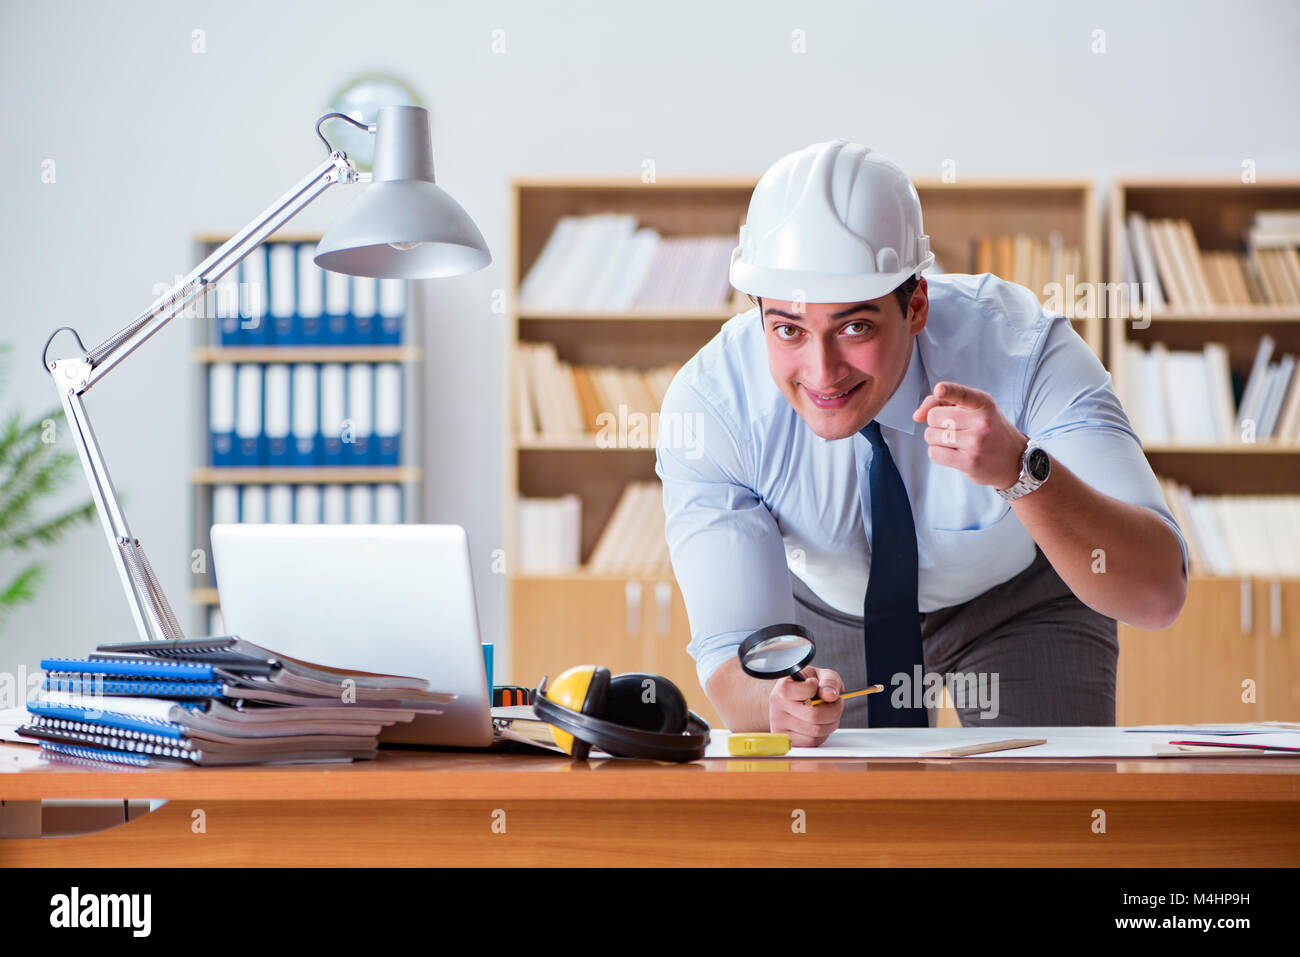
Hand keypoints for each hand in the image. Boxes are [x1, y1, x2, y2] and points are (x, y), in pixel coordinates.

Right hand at [768, 666, 843, 746]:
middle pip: (814, 716)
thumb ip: (828, 681)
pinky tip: (819, 724)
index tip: (815, 685)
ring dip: (830, 723)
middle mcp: (777, 707)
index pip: (807, 691)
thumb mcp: (819, 675)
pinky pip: (813, 742)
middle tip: (835, 704)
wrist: (791, 698)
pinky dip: (822, 734)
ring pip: (816, 731)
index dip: (818, 688)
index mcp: (782, 687)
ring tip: (828, 713)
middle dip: (833, 710)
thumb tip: (830, 695)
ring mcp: (780, 725)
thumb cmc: (806, 685)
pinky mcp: (787, 739)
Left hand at [912, 381, 1027, 489]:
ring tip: (954, 440)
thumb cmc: (989, 430)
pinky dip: (938, 452)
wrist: (1015, 460)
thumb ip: (943, 402)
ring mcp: (975, 443)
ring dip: (935, 439)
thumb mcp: (975, 409)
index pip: (961, 394)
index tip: (939, 390)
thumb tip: (917, 415)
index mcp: (983, 403)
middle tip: (952, 428)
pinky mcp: (969, 462)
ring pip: (931, 435)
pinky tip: (952, 452)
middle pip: (934, 417)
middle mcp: (981, 421)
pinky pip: (935, 453)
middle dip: (936, 422)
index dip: (948, 391)